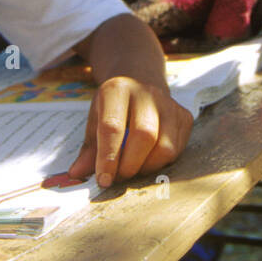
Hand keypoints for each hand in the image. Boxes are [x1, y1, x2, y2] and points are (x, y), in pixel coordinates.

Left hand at [67, 77, 193, 187]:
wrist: (140, 80)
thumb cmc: (114, 107)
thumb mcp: (95, 120)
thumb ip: (89, 149)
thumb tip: (77, 174)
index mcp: (117, 90)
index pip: (112, 127)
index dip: (108, 157)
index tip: (103, 180)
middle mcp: (146, 93)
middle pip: (144, 135)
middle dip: (130, 165)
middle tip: (119, 177)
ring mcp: (169, 104)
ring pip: (165, 146)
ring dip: (147, 167)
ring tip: (134, 169)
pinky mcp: (184, 116)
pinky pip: (178, 148)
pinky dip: (161, 162)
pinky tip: (148, 160)